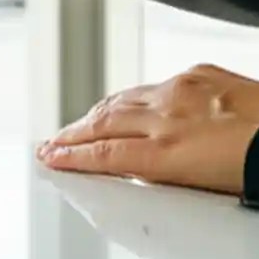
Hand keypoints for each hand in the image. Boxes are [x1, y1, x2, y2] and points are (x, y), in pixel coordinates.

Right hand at [37, 63, 258, 194]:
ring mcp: (185, 90)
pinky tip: (129, 100)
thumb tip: (141, 166)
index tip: (51, 157)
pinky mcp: (204, 74)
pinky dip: (133, 95)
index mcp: (169, 149)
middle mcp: (170, 115)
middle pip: (104, 122)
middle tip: (52, 142)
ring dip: (96, 113)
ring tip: (79, 123)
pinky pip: (155, 83)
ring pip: (124, 98)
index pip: (104, 153)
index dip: (71, 157)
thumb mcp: (208, 183)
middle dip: (72, 134)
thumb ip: (167, 170)